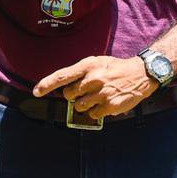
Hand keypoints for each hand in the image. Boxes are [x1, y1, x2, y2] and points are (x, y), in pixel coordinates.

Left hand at [34, 56, 159, 119]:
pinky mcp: (109, 106)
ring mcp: (101, 93)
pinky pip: (92, 114)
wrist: (140, 74)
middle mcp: (93, 79)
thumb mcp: (97, 62)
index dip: (47, 85)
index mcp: (88, 66)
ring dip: (85, 104)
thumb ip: (80, 73)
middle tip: (86, 90)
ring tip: (97, 96)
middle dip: (74, 95)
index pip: (62, 76)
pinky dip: (96, 111)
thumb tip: (62, 86)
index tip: (36, 91)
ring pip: (79, 106)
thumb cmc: (114, 68)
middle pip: (69, 94)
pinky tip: (105, 102)